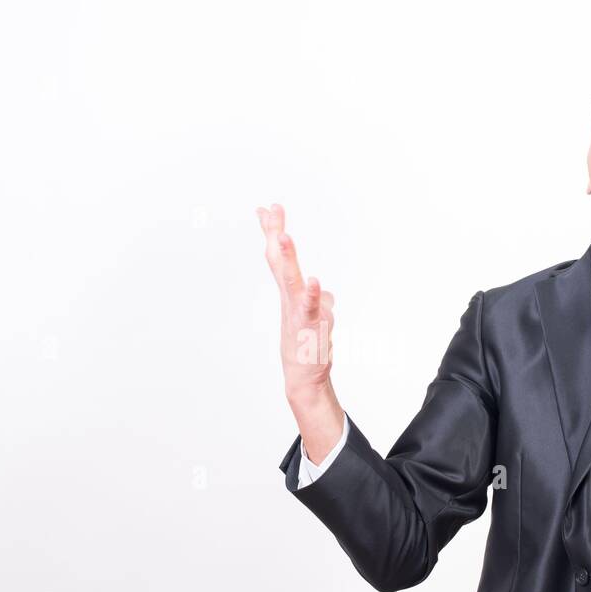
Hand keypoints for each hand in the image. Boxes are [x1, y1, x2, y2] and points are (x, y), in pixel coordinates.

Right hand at [256, 203, 343, 461]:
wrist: (306, 382)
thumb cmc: (307, 351)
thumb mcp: (311, 320)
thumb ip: (317, 301)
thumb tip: (324, 291)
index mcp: (292, 295)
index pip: (280, 259)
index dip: (273, 233)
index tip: (266, 209)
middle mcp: (292, 300)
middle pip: (281, 262)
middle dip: (275, 234)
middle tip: (271, 209)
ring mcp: (299, 313)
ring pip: (292, 281)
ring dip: (288, 258)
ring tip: (283, 236)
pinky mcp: (310, 329)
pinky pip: (312, 310)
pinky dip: (314, 297)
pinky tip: (317, 282)